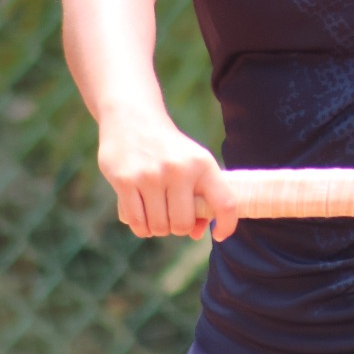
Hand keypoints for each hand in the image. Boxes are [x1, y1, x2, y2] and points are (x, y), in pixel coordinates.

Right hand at [96, 110, 237, 241]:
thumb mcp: (192, 164)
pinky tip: (141, 213)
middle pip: (182, 225)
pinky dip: (140, 226)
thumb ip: (199, 198)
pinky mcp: (126, 181)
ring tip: (155, 211)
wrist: (134, 118)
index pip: (225, 203)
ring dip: (156, 227)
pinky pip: (136, 222)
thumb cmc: (169, 149)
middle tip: (171, 214)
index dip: (227, 225)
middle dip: (177, 227)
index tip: (219, 234)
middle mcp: (179, 169)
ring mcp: (151, 175)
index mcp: (203, 164)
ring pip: (158, 227)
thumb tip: (196, 234)